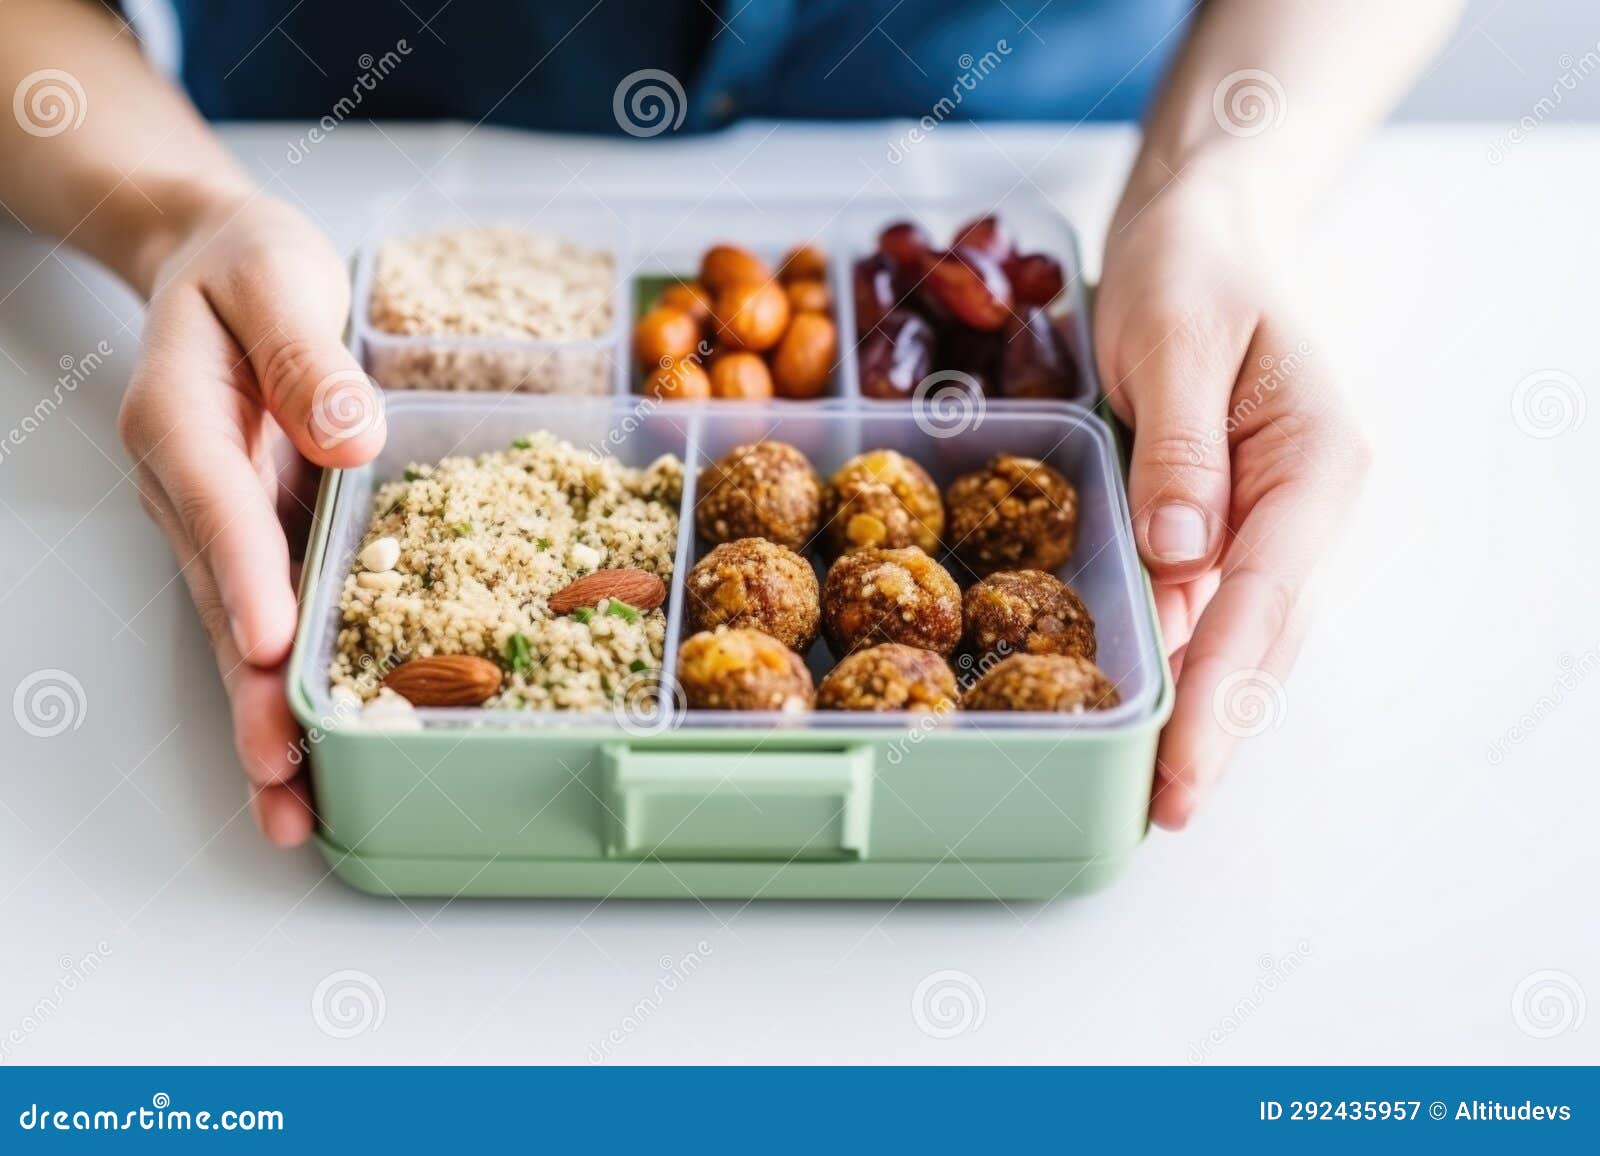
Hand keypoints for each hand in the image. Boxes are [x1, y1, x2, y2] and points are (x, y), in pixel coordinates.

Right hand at [117, 193, 384, 845]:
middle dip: (247, 694)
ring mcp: (219, 522)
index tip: (265, 644)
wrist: (217, 264)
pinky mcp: (257, 537)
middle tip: (279, 777)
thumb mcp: (276, 277)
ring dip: (262, 719)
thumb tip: (353, 436)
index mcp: (183, 419)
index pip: (214, 504)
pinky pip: (270, 617)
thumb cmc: (248, 263)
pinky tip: (318, 754)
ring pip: (237, 630)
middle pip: (218, 600)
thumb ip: (305, 353)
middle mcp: (189, 487)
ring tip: (293, 812)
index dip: (242, 575)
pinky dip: (287, 685)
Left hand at [1094, 180, 1370, 828]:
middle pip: (1266, 638)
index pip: (1263, 603)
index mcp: (1314, 462)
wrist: (1202, 228)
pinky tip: (1155, 702)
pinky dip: (1188, 656)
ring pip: (1245, 632)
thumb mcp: (1177, 339)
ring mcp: (1274, 512)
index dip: (1220, 697)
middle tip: (1168, 809)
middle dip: (1220, 728)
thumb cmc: (1193, 266)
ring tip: (1161, 784)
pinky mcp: (1232, 512)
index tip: (1182, 773)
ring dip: (1209, 708)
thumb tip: (1182, 561)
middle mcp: (1307, 500)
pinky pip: (1214, 599)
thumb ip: (1183, 451)